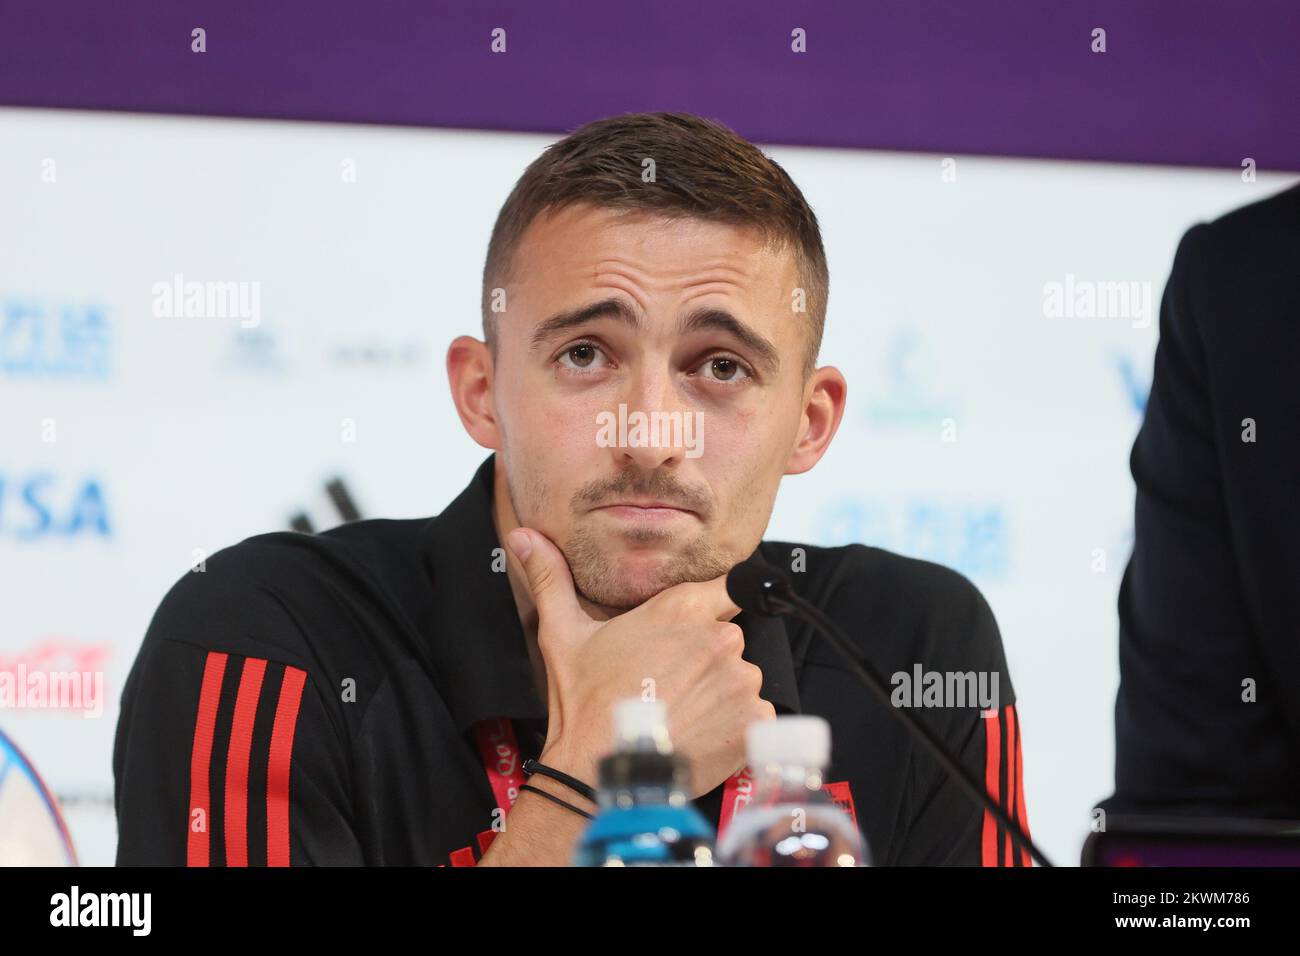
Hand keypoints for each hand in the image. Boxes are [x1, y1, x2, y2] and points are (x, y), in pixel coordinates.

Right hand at [506, 526, 775, 797]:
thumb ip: (551, 578)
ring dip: (719, 692)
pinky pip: (755, 715)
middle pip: (729, 636)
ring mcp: (742, 682)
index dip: (712, 606)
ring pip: (741, 677)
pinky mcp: (754, 722)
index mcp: (683, 608)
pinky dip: (733, 725)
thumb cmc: (583, 704)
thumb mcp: (562, 634)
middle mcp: (721, 639)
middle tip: (668, 682)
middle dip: (705, 657)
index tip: (693, 628)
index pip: (728, 586)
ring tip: (680, 712)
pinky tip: (698, 734)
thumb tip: (522, 535)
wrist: (599, 775)